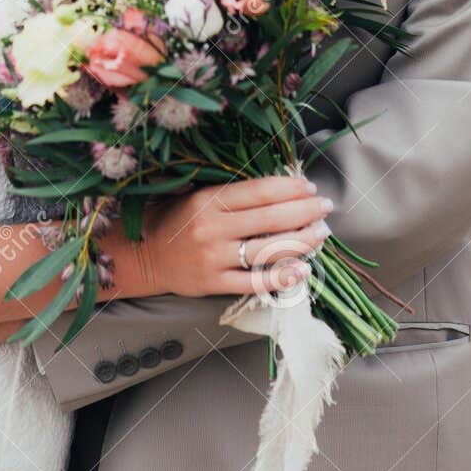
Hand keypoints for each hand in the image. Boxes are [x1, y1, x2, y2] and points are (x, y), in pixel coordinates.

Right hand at [143, 173, 332, 298]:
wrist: (144, 255)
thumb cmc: (176, 220)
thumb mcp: (199, 196)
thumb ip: (234, 195)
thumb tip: (280, 189)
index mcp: (209, 200)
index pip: (260, 192)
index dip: (290, 188)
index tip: (310, 187)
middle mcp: (213, 228)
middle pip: (271, 219)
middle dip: (304, 211)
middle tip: (325, 207)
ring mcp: (214, 258)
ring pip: (268, 249)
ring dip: (301, 241)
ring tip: (321, 233)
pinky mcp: (214, 283)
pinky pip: (255, 282)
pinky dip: (282, 276)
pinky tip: (303, 268)